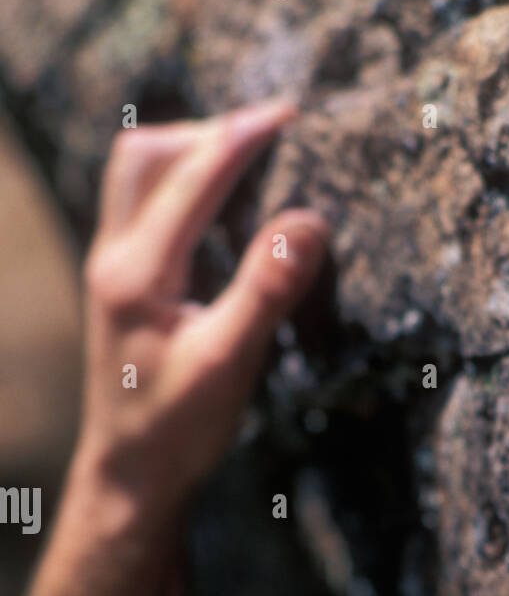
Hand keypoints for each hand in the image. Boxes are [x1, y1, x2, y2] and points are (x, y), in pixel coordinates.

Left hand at [77, 98, 329, 510]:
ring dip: (190, 158)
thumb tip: (309, 221)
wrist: (129, 479)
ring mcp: (112, 272)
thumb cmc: (177, 430)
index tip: (290, 116)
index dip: (242, 138)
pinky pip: (146, 212)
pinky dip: (184, 192)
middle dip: (209, 135)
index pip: (191, 176)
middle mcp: (114, 259)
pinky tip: (223, 216)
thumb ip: (266, 289)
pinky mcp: (122, 289)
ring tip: (250, 164)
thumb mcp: (229, 364)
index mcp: (138, 271)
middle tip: (269, 137)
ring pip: (139, 180)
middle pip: (147, 157)